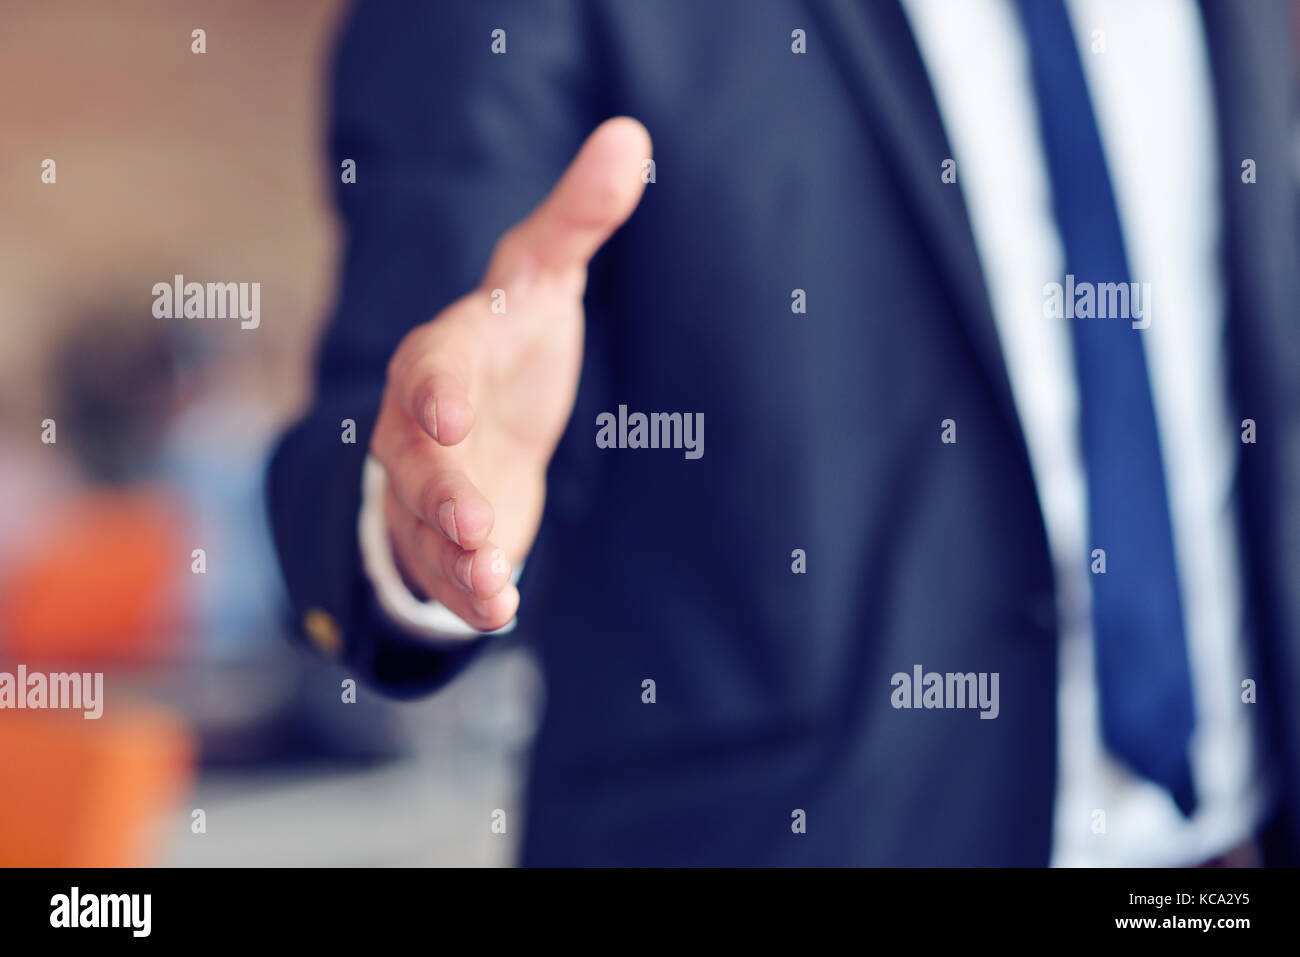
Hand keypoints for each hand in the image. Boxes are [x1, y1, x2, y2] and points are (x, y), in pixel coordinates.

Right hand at [370, 117, 651, 630]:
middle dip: (439, 493)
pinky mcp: (447, 541)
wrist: (475, 417)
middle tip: (473, 524)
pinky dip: (470, 593)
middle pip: (416, 461)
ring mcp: (426, 489)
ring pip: (425, 527)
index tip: (450, 416)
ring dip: (454, 559)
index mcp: (443, 356)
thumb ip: (578, 217)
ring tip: (495, 587)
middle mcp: (419, 427)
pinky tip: (501, 611)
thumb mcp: (541, 279)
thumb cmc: (510, 341)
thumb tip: (631, 134)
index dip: (434, 391)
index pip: (429, 368)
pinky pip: (446, 571)